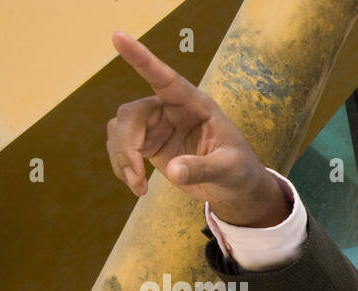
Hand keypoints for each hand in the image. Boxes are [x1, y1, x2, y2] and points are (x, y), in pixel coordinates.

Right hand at [105, 30, 288, 225]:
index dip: (141, 59)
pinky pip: (121, 147)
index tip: (119, 37)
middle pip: (132, 114)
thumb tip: (173, 171)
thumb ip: (203, 169)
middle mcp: (171, 109)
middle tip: (137, 176)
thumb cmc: (239, 170)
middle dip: (127, 145)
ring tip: (139, 188)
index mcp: (195, 105)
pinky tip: (138, 186)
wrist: (235, 186)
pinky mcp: (148, 143)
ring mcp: (157, 125)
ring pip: (120, 130)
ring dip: (122, 158)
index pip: (165, 78)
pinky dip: (122, 166)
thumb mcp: (229, 170)